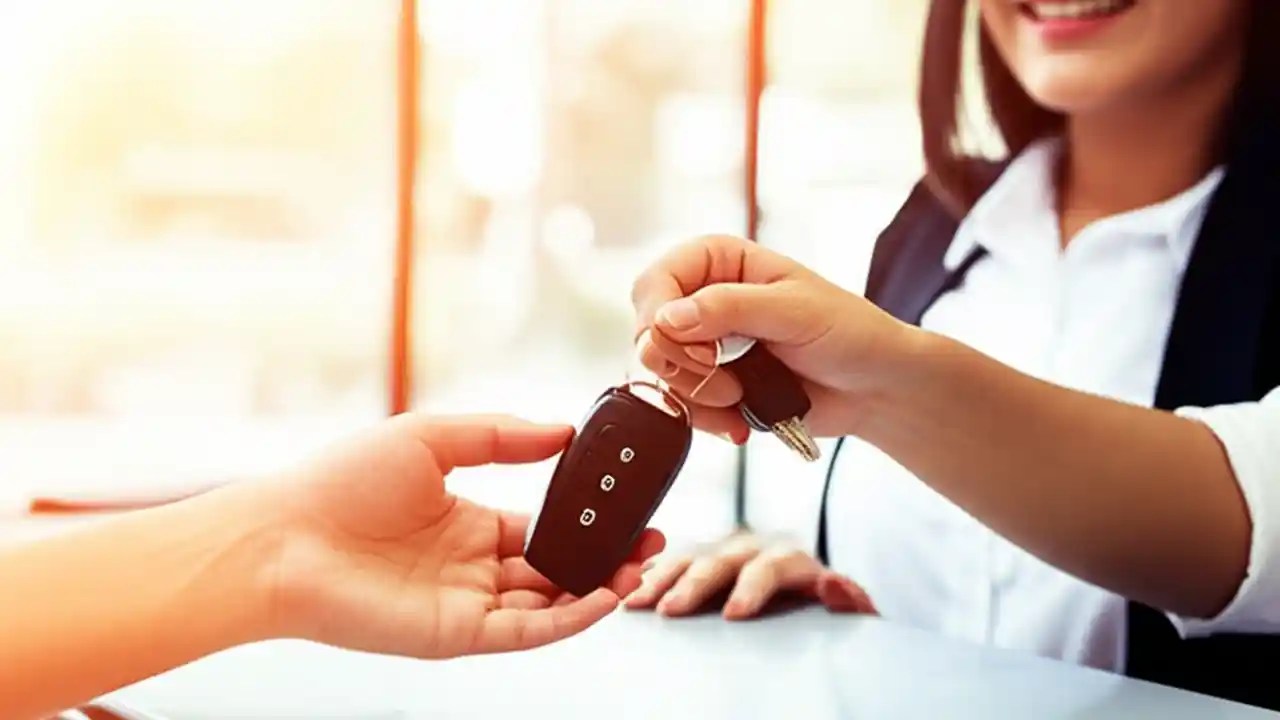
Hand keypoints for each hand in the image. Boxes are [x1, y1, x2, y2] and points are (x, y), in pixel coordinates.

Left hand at [256, 413, 665, 657]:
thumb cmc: (340, 482)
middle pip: (557, 567)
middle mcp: (472, 566)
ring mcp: (467, 602)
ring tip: (641, 567)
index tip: (627, 504)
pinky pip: (527, 631)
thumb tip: (561, 431)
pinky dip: (570, 618)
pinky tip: (604, 596)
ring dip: (599, 588)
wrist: (279, 537)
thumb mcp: (430, 437)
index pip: (543, 526)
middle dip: (607, 558)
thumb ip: (499, 435)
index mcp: (467, 522)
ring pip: (550, 601)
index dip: (587, 520)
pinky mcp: (457, 634)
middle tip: (653, 542)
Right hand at [623, 531, 873, 619]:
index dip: (753, 587)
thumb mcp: (852, 615)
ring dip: (661, 578)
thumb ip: (851, 601)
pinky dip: (649, 574)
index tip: (734, 614)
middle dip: (694, 584)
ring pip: (689, 558)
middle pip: (721, 560)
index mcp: (793, 560)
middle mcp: (754, 552)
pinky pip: (671, 564)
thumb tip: (834, 583)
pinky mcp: (701, 567)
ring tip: (636, 601)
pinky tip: (627, 586)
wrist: (810, 610)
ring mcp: (723, 557)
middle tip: (672, 610)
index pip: (773, 565)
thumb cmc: (827, 616)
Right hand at [630, 235, 916, 440]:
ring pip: (660, 376)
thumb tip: (667, 319)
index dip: (659, 315)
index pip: (655, 282)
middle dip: (683, 363)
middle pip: (647, 332)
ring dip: (699, 395)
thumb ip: (728, 308)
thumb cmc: (848, 332)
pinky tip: (741, 417)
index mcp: (718, 262)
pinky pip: (681, 407)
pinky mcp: (710, 387)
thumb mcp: (793, 310)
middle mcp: (702, 300)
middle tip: (725, 372)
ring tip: (744, 393)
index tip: (693, 343)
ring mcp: (703, 347)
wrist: (873, 388)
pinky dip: (707, 418)